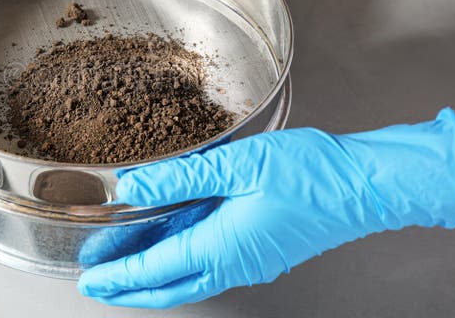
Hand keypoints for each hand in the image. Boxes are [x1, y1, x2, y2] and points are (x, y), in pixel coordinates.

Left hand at [78, 108, 454, 307]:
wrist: (363, 185)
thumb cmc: (310, 174)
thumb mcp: (237, 165)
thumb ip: (180, 177)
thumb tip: (134, 186)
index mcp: (221, 247)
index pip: (154, 270)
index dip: (118, 276)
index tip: (91, 279)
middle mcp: (232, 263)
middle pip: (167, 288)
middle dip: (129, 289)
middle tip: (99, 284)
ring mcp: (248, 260)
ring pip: (187, 279)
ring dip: (152, 277)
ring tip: (124, 267)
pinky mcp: (260, 250)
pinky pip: (208, 265)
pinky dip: (179, 263)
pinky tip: (171, 243)